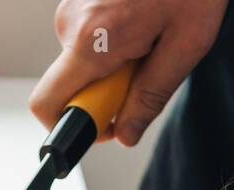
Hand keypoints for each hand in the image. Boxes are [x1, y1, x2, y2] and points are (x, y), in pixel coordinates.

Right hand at [31, 0, 226, 144]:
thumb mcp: (186, 44)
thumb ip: (152, 94)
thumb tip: (126, 133)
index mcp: (91, 40)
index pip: (47, 105)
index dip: (74, 125)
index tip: (109, 121)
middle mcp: (70, 23)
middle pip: (71, 84)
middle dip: (108, 88)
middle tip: (148, 64)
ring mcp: (72, 6)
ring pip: (83, 59)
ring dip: (115, 61)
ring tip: (152, 34)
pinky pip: (89, 36)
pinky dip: (114, 39)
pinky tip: (143, 18)